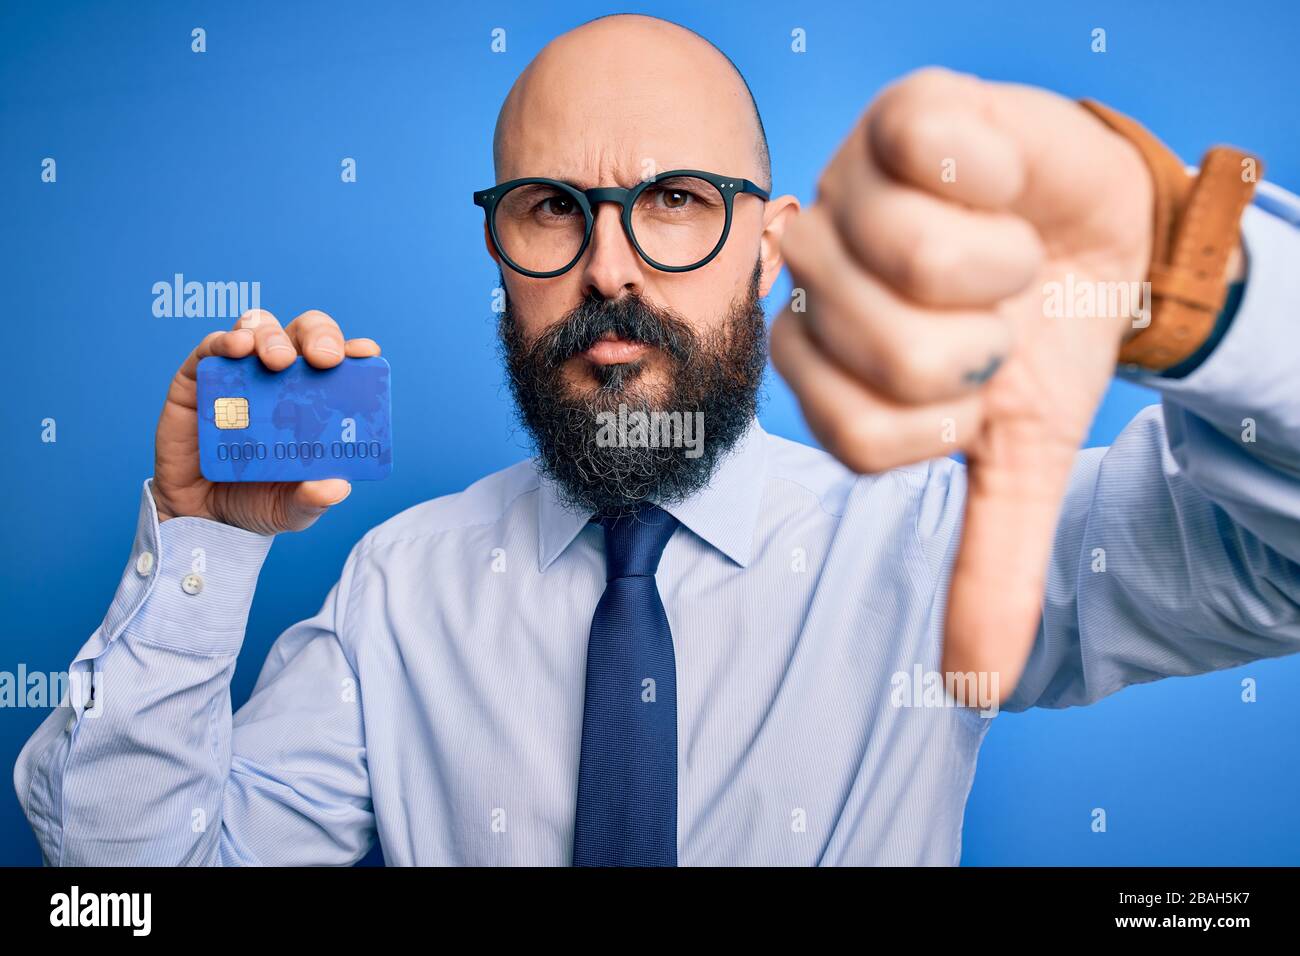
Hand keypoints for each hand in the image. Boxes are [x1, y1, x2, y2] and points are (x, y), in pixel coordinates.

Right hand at [151, 309, 381, 534]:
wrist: (200, 516)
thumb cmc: (255, 501)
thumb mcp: (291, 508)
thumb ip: (312, 499)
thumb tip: (337, 487)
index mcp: (316, 400)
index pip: (342, 363)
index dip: (355, 352)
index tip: (366, 354)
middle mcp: (283, 378)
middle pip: (306, 334)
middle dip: (319, 336)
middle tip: (324, 360)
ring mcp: (243, 372)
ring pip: (262, 328)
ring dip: (272, 336)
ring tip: (277, 361)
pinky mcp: (201, 376)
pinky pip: (213, 346)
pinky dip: (227, 340)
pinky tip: (239, 348)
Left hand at [771, 68, 1154, 699]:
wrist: (1101, 235)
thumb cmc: (1041, 342)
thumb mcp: (1020, 454)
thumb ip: (987, 562)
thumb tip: (974, 695)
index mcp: (825, 363)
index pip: (850, 434)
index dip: (941, 420)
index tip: (978, 383)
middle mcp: (814, 278)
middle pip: (877, 349)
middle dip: (979, 341)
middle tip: (994, 310)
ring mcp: (844, 190)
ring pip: (905, 254)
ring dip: (998, 264)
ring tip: (999, 244)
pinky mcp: (896, 113)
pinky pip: (929, 152)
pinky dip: (997, 176)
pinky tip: (995, 181)